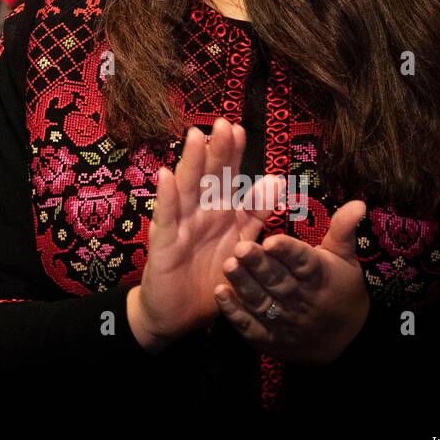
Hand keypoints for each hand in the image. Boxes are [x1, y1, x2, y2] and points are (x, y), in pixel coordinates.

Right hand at [126, 117, 284, 352]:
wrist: (178, 315)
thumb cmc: (209, 278)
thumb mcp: (240, 245)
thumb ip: (255, 215)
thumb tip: (276, 182)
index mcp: (218, 212)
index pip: (227, 177)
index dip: (232, 154)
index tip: (240, 129)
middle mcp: (198, 213)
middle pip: (208, 176)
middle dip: (215, 151)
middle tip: (223, 123)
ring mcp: (179, 225)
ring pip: (186, 189)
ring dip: (190, 163)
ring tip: (195, 137)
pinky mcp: (163, 243)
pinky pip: (165, 218)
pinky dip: (165, 197)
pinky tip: (165, 176)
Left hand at [213, 199, 369, 364]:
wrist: (347, 342)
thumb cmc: (341, 289)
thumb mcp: (345, 259)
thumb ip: (342, 230)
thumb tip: (358, 202)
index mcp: (319, 275)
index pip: (303, 262)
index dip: (288, 252)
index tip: (272, 240)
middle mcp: (301, 299)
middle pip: (278, 281)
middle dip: (259, 265)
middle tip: (240, 248)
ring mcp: (284, 321)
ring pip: (261, 302)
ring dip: (244, 285)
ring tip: (228, 266)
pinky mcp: (269, 339)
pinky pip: (250, 327)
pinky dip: (235, 313)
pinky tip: (221, 294)